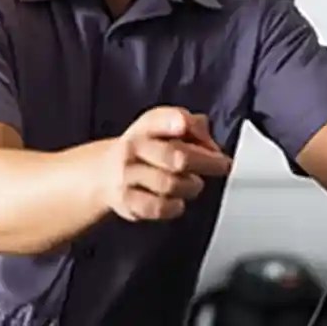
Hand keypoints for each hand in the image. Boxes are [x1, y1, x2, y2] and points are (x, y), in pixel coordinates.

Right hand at [100, 106, 232, 222]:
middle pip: (175, 156)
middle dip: (206, 162)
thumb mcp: (164, 128)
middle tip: (222, 165)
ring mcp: (128, 175)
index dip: (173, 121)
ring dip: (191, 186)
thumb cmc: (146, 149)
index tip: (183, 125)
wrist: (104, 173)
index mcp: (146, 126)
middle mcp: (134, 148)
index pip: (159, 119)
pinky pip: (159, 207)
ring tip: (193, 184)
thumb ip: (193, 129)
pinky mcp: (127, 201)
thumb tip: (213, 147)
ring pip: (171, 184)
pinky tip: (177, 201)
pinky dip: (175, 207)